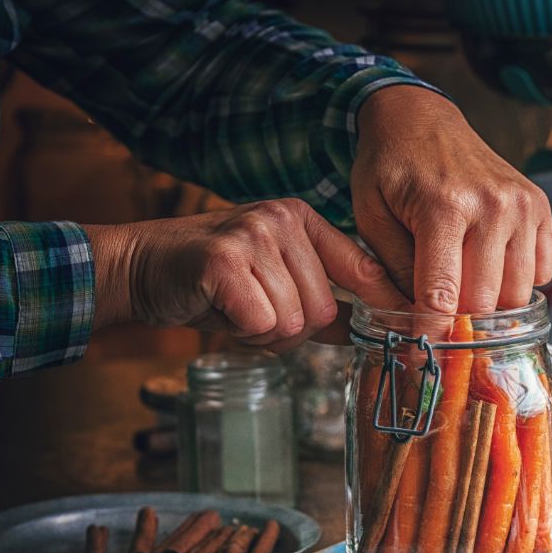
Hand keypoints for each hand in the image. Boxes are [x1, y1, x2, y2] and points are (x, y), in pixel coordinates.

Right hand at [85, 199, 409, 350]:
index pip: (364, 268)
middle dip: (293, 330)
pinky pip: (262, 321)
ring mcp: (254, 234)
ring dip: (264, 331)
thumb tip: (371, 333)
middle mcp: (283, 219)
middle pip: (326, 309)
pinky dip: (243, 330)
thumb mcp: (276, 284)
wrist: (141, 267)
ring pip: (295, 320)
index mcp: (305, 221)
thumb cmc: (213, 283)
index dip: (386, 304)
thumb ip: (323, 304)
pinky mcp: (225, 259)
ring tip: (236, 307)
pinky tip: (221, 308)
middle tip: (255, 314)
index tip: (410, 333)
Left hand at [351, 86, 551, 313]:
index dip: (431, 332)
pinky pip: (542, 272)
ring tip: (463, 291)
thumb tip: (413, 325)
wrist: (421, 118)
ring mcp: (521, 205)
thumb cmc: (390, 168)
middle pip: (485, 302)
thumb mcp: (371, 218)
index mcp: (443, 207)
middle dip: (460, 321)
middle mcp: (492, 205)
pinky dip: (517, 282)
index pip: (442, 295)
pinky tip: (489, 268)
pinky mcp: (539, 207)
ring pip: (518, 294)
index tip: (422, 354)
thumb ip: (392, 272)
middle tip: (440, 321)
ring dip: (491, 305)